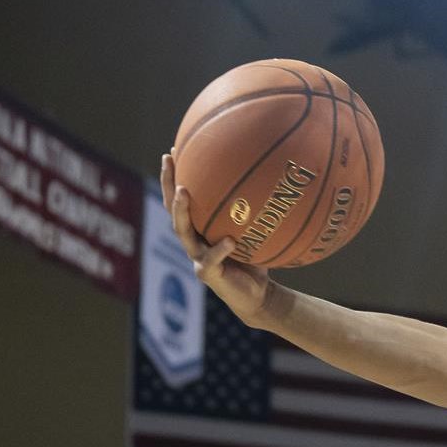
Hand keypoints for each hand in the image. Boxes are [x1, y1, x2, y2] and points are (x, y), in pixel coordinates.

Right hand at [160, 151, 275, 325]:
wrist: (258, 295)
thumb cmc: (258, 258)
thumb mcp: (257, 230)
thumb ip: (258, 210)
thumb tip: (278, 175)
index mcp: (202, 228)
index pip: (182, 198)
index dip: (175, 176)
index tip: (174, 150)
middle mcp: (194, 240)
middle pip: (173, 209)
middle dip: (169, 183)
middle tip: (170, 159)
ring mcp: (198, 257)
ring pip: (183, 232)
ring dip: (182, 212)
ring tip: (184, 192)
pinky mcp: (209, 274)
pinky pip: (212, 259)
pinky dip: (220, 249)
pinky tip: (230, 240)